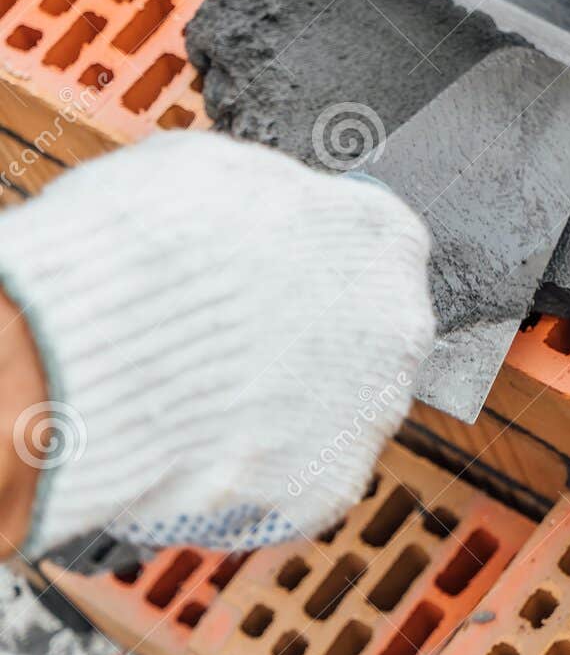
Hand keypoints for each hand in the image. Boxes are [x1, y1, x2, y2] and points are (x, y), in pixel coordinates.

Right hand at [0, 132, 434, 555]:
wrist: (86, 350)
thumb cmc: (139, 247)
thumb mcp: (211, 172)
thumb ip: (268, 199)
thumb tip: (266, 211)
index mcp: (382, 238)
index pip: (372, 244)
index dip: (312, 258)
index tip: (275, 269)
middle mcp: (399, 326)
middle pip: (365, 332)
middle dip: (307, 335)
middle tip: (234, 339)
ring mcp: (370, 411)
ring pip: (338, 407)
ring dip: (285, 405)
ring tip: (203, 396)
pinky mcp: (332, 482)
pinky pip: (300, 475)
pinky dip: (260, 469)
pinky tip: (204, 449)